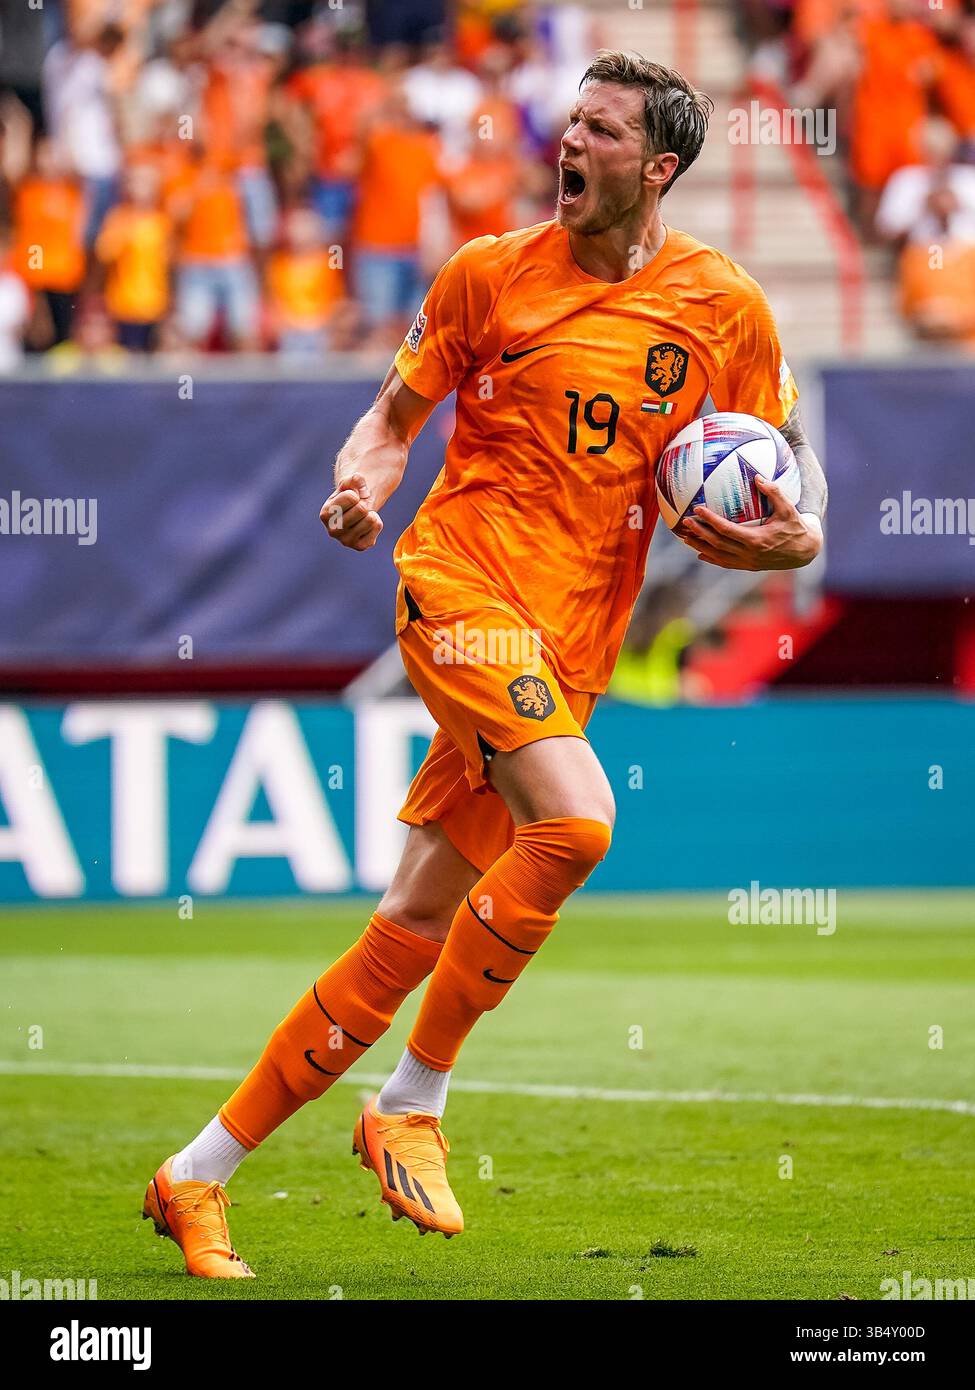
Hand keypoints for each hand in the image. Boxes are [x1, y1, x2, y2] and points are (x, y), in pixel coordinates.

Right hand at [319, 472, 383, 551]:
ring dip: (371, 513)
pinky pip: (377, 527)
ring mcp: (346, 541)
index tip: (351, 498)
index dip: (355, 493)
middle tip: (358, 507)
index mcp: (325, 514)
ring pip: (370, 520)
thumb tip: (363, 489)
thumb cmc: (349, 496)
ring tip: (362, 516)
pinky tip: (367, 524)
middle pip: (362, 509)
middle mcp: (332, 531)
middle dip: (363, 503)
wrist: (354, 511)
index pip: (351, 497)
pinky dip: (376, 522)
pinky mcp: (360, 546)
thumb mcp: (349, 483)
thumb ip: (355, 479)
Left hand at [678, 473, 822, 570]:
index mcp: (756, 540)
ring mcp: (747, 563)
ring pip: (718, 556)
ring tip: (685, 538)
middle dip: (699, 533)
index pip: (726, 529)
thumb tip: (758, 476)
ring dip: (700, 546)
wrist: (805, 552)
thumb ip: (774, 492)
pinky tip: (700, 552)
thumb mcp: (788, 508)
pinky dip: (711, 558)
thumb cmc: (796, 527)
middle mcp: (749, 554)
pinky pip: (725, 563)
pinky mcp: (748, 567)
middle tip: (685, 522)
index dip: (710, 520)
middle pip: (717, 544)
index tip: (698, 509)